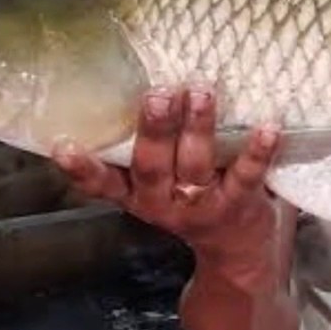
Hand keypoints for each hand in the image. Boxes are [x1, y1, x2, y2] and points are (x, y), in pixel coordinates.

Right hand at [50, 84, 283, 264]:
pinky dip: (258, 150)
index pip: (102, 183)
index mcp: (137, 194)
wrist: (238, 252)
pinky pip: (248, 175)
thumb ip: (149, 147)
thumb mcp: (161, 182)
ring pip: (195, 165)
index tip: (62, 145)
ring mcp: (202, 204)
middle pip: (152, 166)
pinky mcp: (240, 203)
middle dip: (153, 130)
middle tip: (156, 95)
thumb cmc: (193, 197)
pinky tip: (267, 127)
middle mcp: (164, 201)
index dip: (82, 168)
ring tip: (201, 92)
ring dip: (197, 128)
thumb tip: (144, 77)